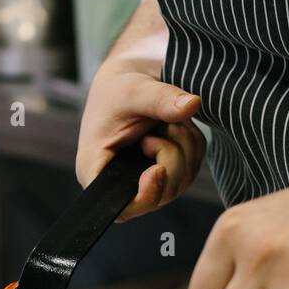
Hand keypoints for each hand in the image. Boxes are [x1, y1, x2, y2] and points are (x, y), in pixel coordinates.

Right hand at [76, 60, 205, 220]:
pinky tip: (176, 125)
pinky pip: (191, 169)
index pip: (118, 208)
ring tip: (169, 120)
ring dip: (185, 147)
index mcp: (96, 169)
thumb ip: (160, 98)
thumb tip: (192, 104)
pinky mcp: (165, 175)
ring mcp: (145, 182)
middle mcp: (119, 184)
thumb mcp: (135, 89)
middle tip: (166, 124)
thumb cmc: (119, 88)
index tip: (158, 169)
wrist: (129, 80)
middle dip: (173, 158)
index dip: (144, 199)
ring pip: (179, 183)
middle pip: (159, 196)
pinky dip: (192, 145)